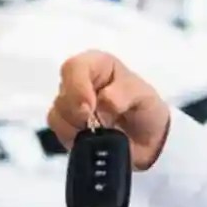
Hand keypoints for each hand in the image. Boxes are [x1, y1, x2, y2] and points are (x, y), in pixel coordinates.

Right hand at [49, 50, 171, 169]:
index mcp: (97, 65)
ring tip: (100, 130)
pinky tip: (90, 138)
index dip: (77, 86)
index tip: (89, 107)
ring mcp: (70, 104)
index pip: (75, 66)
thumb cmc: (145, 108)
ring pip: (58, 112)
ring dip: (77, 125)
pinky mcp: (67, 126)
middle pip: (62, 90)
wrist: (148, 140)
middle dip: (76, 110)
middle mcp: (79, 82)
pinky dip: (73, 137)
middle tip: (93, 122)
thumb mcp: (144, 95)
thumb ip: (123, 93)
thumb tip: (103, 101)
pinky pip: (59, 131)